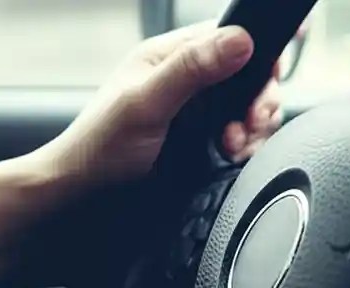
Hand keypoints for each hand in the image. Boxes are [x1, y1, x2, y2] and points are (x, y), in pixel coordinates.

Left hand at [39, 24, 283, 190]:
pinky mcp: (206, 135)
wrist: (87, 188)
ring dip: (254, 128)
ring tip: (233, 146)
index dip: (258, 58)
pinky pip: (243, 132)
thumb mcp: (148, 101)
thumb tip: (241, 40)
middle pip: (250, 75)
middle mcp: (190, 77)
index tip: (262, 88)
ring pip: (251, 106)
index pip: (231, 37)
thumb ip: (193, 69)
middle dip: (260, 102)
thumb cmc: (104, 142)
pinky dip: (248, 144)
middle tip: (247, 124)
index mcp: (172, 54)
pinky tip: (233, 155)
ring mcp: (200, 108)